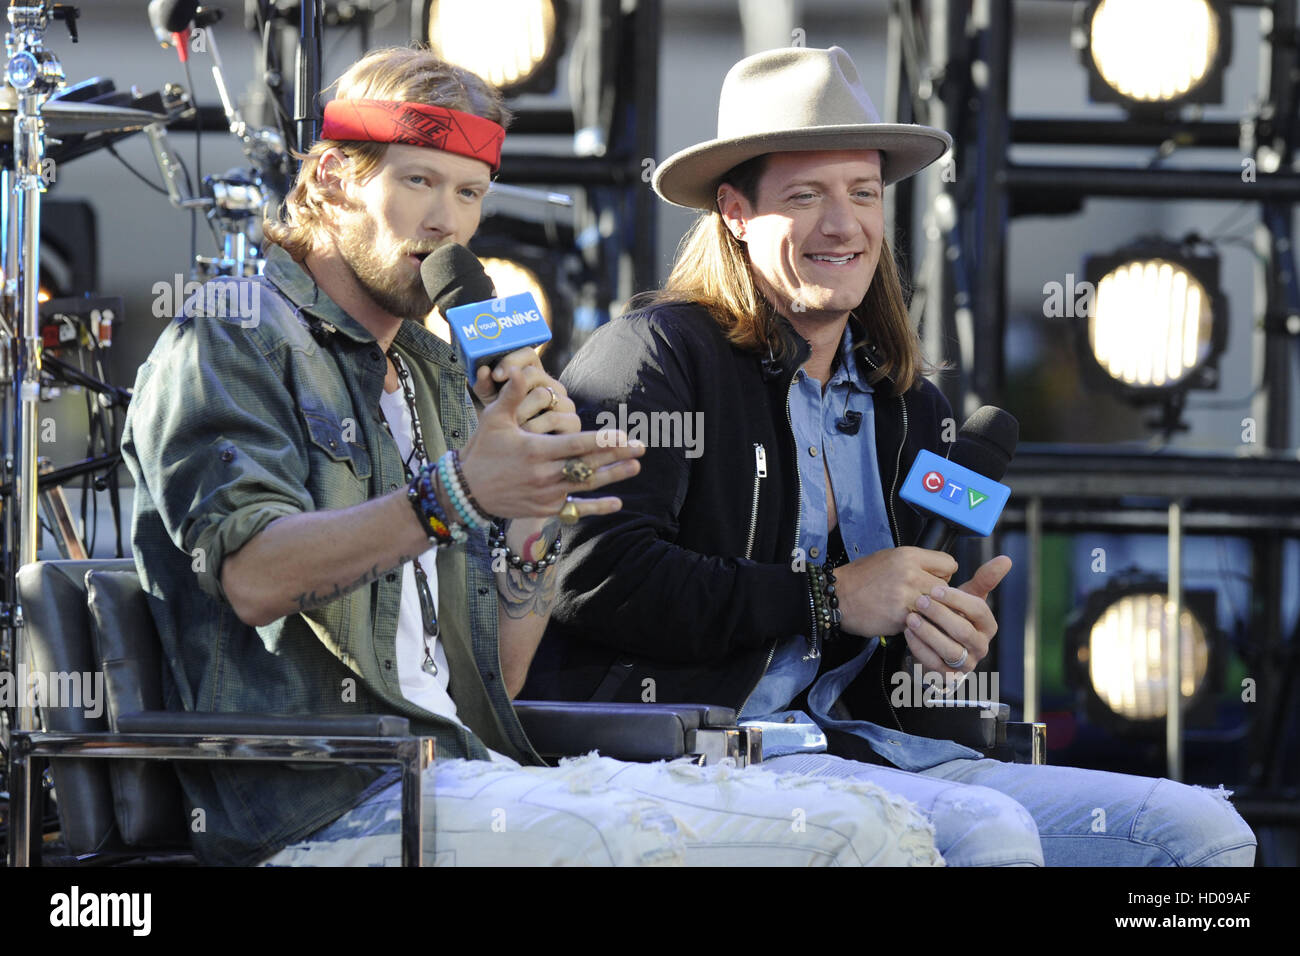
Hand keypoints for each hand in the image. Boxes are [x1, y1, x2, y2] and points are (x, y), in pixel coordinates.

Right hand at [458, 365, 643, 519]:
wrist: (465, 490)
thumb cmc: (483, 449)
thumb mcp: (494, 419)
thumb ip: (511, 395)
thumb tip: (518, 369)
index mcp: (535, 450)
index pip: (575, 445)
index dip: (602, 440)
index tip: (623, 435)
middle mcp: (544, 475)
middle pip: (587, 465)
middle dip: (616, 456)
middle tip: (641, 447)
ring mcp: (546, 495)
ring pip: (585, 485)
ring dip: (613, 477)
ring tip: (635, 467)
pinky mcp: (545, 509)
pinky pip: (575, 509)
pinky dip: (597, 508)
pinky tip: (618, 503)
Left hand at [471, 347, 576, 434]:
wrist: (519, 457)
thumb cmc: (507, 427)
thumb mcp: (492, 405)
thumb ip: (485, 387)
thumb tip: (482, 370)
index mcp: (535, 376)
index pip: (528, 355)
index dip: (511, 360)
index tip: (495, 375)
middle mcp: (552, 386)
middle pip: (534, 373)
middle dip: (513, 390)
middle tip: (501, 406)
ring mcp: (565, 403)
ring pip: (542, 395)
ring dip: (521, 411)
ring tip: (510, 424)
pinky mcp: (573, 422)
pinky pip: (553, 418)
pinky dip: (534, 427)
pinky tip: (524, 435)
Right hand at [834, 546, 957, 638]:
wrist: (836, 596)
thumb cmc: (860, 578)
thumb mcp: (888, 558)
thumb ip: (915, 563)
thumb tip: (936, 574)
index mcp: (908, 555)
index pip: (949, 564)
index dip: (943, 574)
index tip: (932, 580)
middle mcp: (910, 574)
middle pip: (947, 589)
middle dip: (937, 596)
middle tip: (921, 599)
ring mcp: (907, 596)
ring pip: (937, 608)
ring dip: (928, 613)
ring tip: (911, 610)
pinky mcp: (902, 617)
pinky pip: (922, 622)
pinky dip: (915, 624)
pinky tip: (900, 618)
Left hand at [903, 555, 1011, 675]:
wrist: (938, 641)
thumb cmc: (955, 614)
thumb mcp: (967, 596)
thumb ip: (984, 579)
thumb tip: (1006, 559)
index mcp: (988, 625)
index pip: (978, 610)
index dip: (957, 599)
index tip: (935, 588)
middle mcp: (981, 646)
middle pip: (963, 631)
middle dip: (940, 615)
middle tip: (920, 600)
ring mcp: (966, 664)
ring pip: (949, 650)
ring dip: (928, 633)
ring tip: (911, 617)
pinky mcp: (949, 676)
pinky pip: (934, 664)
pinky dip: (919, 648)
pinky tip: (908, 632)